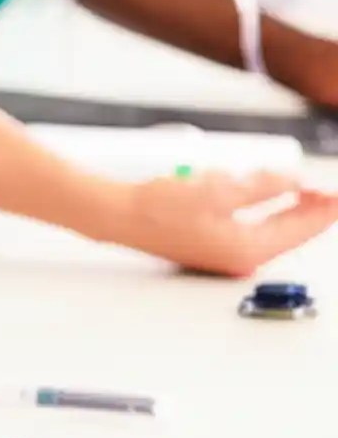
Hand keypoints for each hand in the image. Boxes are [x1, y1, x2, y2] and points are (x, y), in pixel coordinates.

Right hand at [114, 171, 337, 275]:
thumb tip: (292, 184)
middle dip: (302, 206)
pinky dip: (248, 207)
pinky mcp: (208, 245)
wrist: (120, 215)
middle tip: (320, 188)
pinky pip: (242, 225)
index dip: (324, 208)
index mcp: (247, 247)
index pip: (301, 227)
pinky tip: (237, 189)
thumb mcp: (220, 190)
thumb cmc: (159, 208)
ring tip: (267, 180)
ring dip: (269, 202)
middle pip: (286, 230)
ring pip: (264, 226)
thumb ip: (264, 187)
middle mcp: (239, 257)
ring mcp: (222, 254)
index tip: (337, 194)